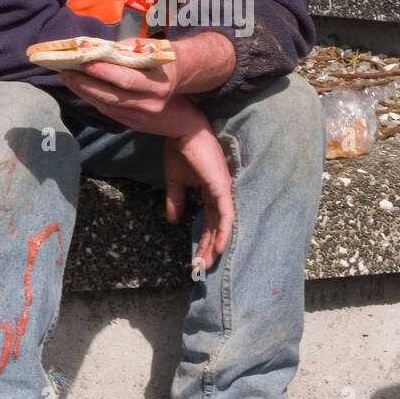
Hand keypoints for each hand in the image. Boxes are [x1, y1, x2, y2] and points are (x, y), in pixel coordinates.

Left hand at [57, 36, 178, 124]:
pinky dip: (94, 100)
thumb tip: (97, 49)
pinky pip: (110, 112)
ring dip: (85, 93)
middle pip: (112, 96)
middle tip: (65, 72)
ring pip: (107, 106)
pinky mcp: (134, 124)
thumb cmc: (163, 60)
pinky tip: (81, 90)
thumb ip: (126, 51)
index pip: (125, 79)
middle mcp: (150, 103)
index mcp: (157, 84)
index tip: (83, 61)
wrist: (181, 84)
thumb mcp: (151, 50)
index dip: (103, 71)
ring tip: (68, 79)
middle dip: (86, 84)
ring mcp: (142, 116)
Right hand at [163, 118, 233, 271]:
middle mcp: (219, 193)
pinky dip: (223, 232)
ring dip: (215, 246)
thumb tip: (172, 220)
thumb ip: (175, 200)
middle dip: (208, 249)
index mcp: (209, 191)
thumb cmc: (179, 149)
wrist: (180, 130)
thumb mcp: (174, 180)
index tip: (195, 258)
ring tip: (208, 264)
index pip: (209, 222)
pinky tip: (219, 248)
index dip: (203, 240)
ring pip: (223, 225)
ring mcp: (222, 190)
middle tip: (201, 268)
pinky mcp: (221, 187)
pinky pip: (226, 214)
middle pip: (216, 227)